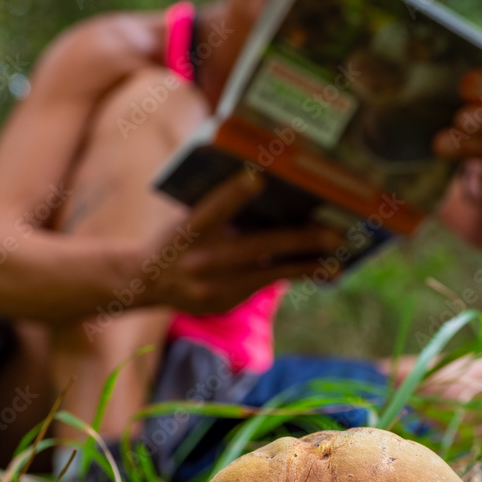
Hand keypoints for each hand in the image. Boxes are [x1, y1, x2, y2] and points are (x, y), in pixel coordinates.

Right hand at [143, 169, 343, 313]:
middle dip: (299, 241)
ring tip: (336, 264)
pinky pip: (261, 285)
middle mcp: (199, 259)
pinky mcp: (222, 303)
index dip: (233, 194)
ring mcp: (211, 286)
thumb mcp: (187, 218)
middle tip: (333, 235)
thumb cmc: (176, 238)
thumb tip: (272, 196)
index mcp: (187, 229)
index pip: (212, 208)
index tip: (257, 178)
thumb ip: (220, 211)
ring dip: (305, 267)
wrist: (146, 281)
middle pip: (257, 247)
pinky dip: (285, 275)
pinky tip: (310, 269)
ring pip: (269, 275)